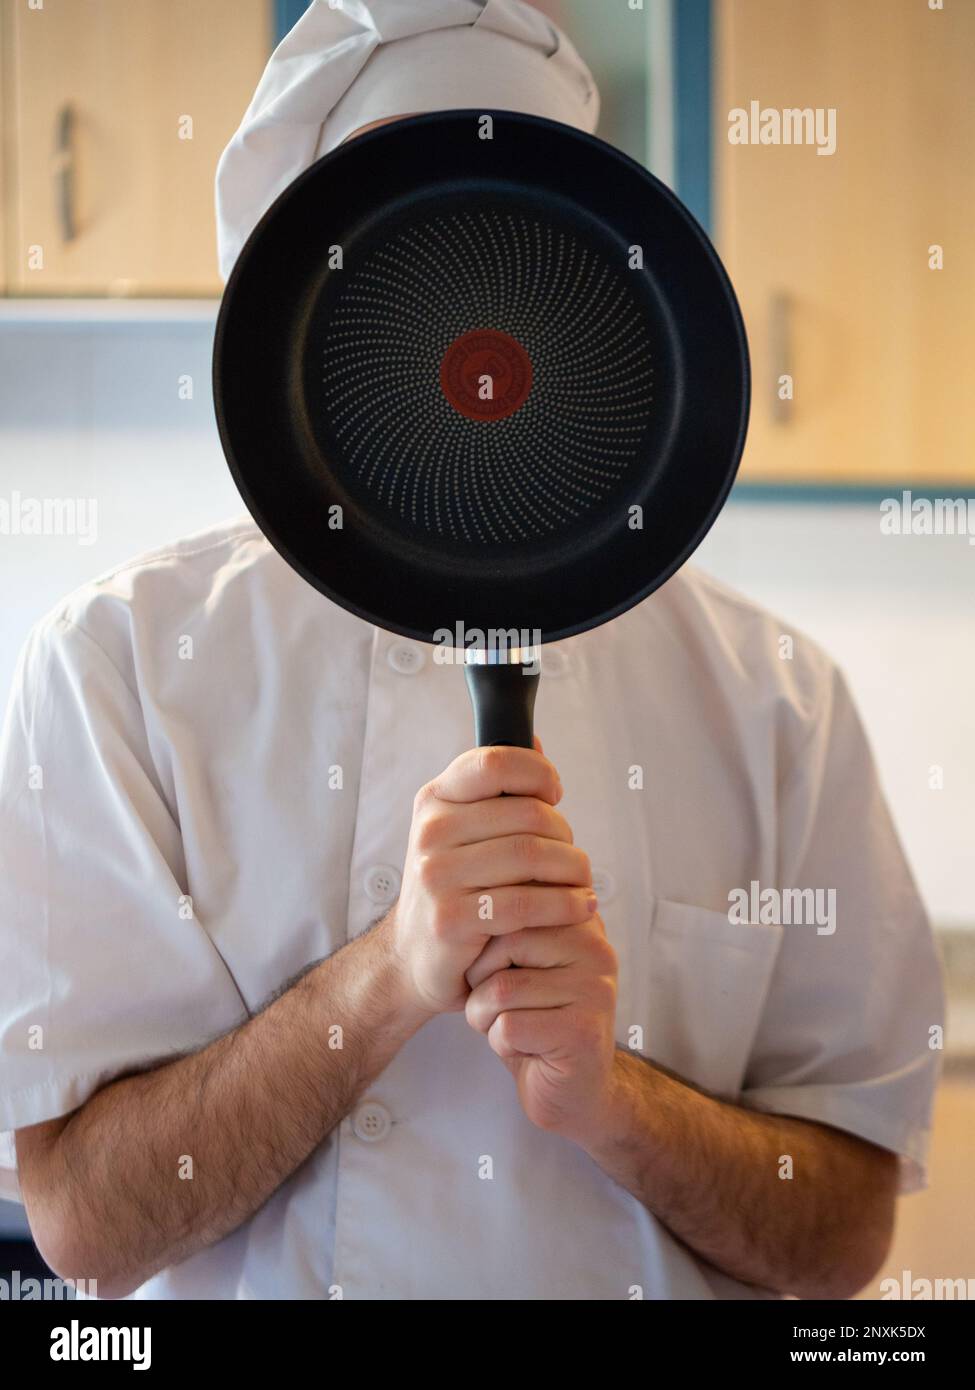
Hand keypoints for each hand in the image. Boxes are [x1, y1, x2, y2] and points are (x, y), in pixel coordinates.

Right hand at [383, 744, 595, 1015]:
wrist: (415, 955)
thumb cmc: (454, 887)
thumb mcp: (463, 830)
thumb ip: (497, 790)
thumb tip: (536, 741)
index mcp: (435, 800)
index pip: (494, 762)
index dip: (537, 771)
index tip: (555, 793)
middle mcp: (431, 832)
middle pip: (528, 814)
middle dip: (564, 835)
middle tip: (574, 857)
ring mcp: (437, 875)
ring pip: (532, 856)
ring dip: (573, 871)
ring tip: (583, 883)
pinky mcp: (452, 919)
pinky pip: (527, 902)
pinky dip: (564, 905)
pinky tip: (580, 907)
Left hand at [463, 912, 618, 1145]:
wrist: (573, 1091)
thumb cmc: (537, 1020)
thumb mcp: (523, 963)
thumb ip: (513, 927)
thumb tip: (476, 894)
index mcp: (581, 921)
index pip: (513, 905)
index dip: (486, 944)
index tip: (494, 969)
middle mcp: (596, 948)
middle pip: (505, 942)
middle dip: (481, 980)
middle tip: (497, 1004)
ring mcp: (595, 989)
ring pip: (502, 989)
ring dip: (487, 1017)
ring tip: (511, 1027)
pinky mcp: (583, 1031)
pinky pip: (510, 1027)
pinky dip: (501, 1044)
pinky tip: (526, 1049)